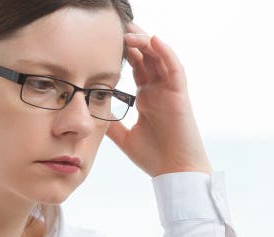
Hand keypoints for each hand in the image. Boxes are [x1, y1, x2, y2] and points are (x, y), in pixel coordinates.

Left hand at [106, 22, 212, 176]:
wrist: (174, 173)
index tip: (107, 41)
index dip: (125, 53)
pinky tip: (153, 40)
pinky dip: (166, 52)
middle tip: (119, 26)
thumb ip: (112, 124)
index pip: (136, 67)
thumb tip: (93, 116)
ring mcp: (170, 91)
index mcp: (147, 98)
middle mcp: (159, 90)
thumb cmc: (154, 158)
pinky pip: (175, 68)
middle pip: (147, 56)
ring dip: (146, 42)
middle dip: (134, 40)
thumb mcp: (124, 138)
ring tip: (129, 32)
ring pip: (160, 57)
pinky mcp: (180, 95)